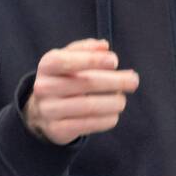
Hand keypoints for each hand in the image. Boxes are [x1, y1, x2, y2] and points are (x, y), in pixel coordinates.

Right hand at [23, 39, 138, 144]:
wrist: (42, 111)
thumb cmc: (63, 78)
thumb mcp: (68, 58)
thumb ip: (86, 49)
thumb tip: (104, 46)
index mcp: (47, 65)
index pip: (67, 60)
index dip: (92, 60)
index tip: (115, 61)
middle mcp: (44, 87)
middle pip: (85, 83)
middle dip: (114, 81)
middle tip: (134, 81)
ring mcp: (49, 110)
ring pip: (89, 106)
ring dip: (113, 102)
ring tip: (122, 100)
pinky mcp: (57, 129)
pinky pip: (89, 124)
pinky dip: (107, 119)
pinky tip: (114, 114)